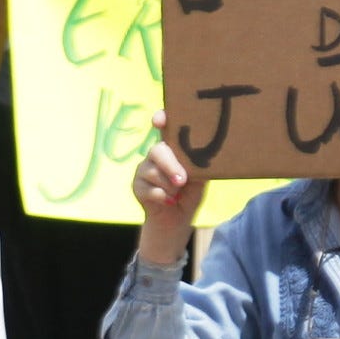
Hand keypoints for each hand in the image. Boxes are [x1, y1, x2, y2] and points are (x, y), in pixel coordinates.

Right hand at [130, 116, 208, 265]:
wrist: (176, 219)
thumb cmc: (190, 194)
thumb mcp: (200, 178)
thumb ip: (199, 164)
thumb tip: (203, 157)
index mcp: (172, 148)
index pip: (165, 127)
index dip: (161, 119)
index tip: (159, 120)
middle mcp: (156, 155)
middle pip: (157, 151)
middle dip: (170, 166)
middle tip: (182, 181)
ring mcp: (143, 170)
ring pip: (152, 172)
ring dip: (169, 187)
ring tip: (177, 194)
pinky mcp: (136, 186)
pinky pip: (148, 188)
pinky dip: (162, 197)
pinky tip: (170, 201)